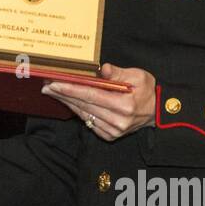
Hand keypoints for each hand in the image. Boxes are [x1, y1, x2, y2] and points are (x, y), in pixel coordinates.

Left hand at [41, 62, 156, 140]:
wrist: (157, 111)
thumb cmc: (147, 90)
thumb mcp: (138, 76)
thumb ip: (118, 72)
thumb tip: (101, 70)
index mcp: (125, 106)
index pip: (91, 96)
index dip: (71, 89)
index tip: (55, 83)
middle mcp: (118, 121)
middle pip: (84, 105)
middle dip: (64, 95)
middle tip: (47, 86)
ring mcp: (113, 131)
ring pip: (84, 114)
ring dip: (68, 103)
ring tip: (54, 92)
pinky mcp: (109, 136)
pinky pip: (88, 121)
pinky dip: (78, 111)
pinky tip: (69, 102)